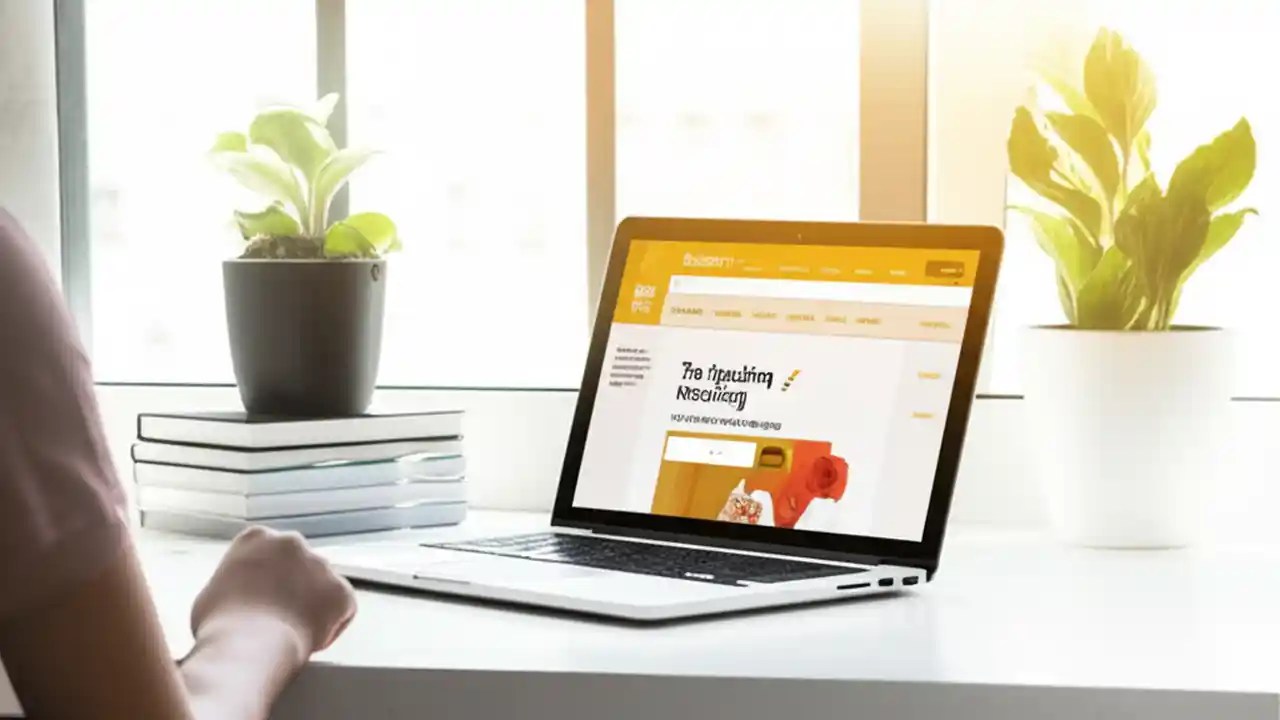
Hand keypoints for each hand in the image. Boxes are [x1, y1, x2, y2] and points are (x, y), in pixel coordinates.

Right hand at [191, 527, 356, 657]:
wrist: (248, 644)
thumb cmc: (220, 624)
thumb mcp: (212, 592)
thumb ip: (233, 583)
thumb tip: (237, 595)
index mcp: (256, 538)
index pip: (268, 554)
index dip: (267, 580)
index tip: (262, 601)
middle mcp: (292, 542)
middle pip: (299, 565)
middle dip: (294, 588)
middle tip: (280, 618)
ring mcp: (321, 564)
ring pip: (322, 586)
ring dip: (314, 605)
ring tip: (292, 633)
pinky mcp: (343, 591)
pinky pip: (342, 609)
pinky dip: (332, 625)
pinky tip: (310, 640)